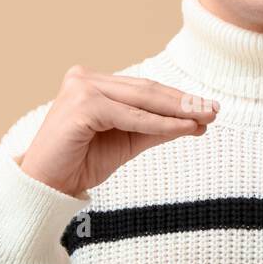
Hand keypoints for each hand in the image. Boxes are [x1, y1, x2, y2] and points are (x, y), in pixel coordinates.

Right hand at [17, 65, 218, 196]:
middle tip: (214, 110)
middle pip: (145, 90)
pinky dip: (159, 123)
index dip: (176, 99)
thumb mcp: (127, 142)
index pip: (143, 89)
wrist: (48, 185)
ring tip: (205, 118)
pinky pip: (130, 116)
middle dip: (182, 102)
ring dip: (177, 110)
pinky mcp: (81, 106)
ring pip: (141, 100)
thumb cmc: (81, 163)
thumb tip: (196, 121)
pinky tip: (184, 127)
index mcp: (92, 82)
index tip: (207, 109)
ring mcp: (81, 88)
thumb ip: (156, 128)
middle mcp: (84, 78)